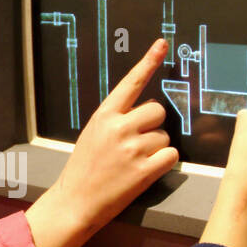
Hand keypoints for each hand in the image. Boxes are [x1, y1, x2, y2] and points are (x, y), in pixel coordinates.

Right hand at [26, 39, 180, 246]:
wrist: (75, 202)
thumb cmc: (84, 169)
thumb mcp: (92, 134)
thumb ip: (116, 119)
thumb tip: (144, 110)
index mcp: (104, 116)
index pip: (131, 82)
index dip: (148, 61)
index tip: (162, 44)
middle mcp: (119, 128)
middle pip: (158, 110)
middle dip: (154, 125)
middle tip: (138, 143)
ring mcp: (132, 149)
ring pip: (165, 136)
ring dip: (156, 148)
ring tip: (134, 162)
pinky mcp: (144, 170)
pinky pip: (171, 155)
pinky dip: (164, 163)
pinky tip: (146, 171)